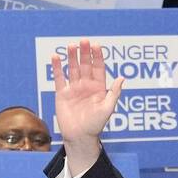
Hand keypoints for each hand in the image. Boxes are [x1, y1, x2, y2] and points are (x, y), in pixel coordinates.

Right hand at [51, 39, 123, 170]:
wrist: (80, 136)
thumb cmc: (96, 125)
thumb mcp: (108, 108)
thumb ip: (114, 93)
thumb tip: (122, 78)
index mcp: (99, 88)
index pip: (98, 68)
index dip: (97, 57)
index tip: (96, 45)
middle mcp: (86, 86)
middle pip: (85, 65)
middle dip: (85, 53)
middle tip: (84, 41)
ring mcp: (74, 89)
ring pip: (73, 69)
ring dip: (72, 57)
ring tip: (71, 45)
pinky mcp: (62, 93)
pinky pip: (59, 78)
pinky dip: (57, 67)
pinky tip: (56, 57)